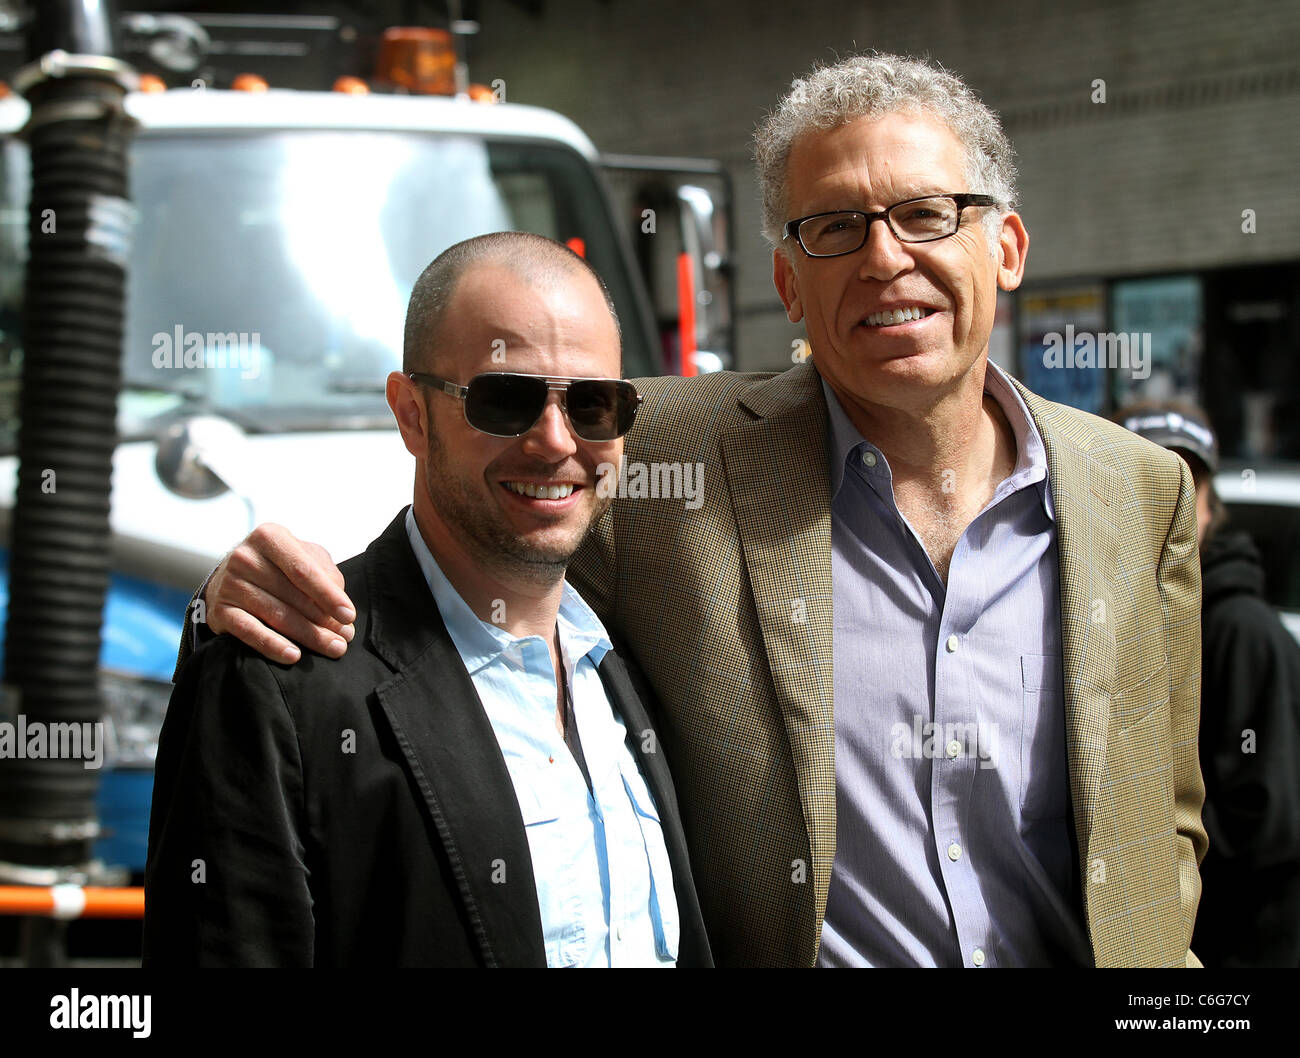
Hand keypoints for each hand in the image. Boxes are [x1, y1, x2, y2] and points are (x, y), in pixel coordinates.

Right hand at [205, 523, 354, 662]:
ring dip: (308, 636)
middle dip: (323, 621)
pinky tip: (294, 656)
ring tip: (332, 648)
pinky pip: (250, 632)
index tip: (348, 615)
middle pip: (292, 596)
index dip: (328, 595)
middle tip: (345, 638)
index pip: (303, 570)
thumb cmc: (278, 567)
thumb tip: (339, 605)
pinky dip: (273, 646)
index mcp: (270, 537)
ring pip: (276, 615)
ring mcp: (230, 584)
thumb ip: (325, 573)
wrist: (230, 578)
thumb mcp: (303, 557)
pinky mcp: (220, 611)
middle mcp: (245, 557)